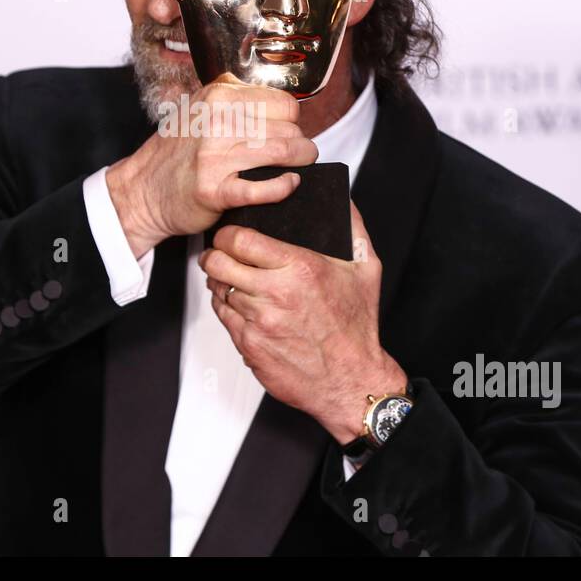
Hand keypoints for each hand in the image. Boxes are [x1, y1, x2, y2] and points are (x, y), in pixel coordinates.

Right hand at [106, 76, 317, 256]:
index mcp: (217, 96)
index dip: (292, 119)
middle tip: (295, 152)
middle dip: (299, 142)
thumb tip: (271, 95)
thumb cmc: (176, 152)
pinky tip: (287, 184)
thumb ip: (232, 95)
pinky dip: (284, 186)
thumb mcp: (198, 107)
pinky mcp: (215, 190)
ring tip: (297, 166)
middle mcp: (217, 122)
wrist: (143, 190)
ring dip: (300, 162)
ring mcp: (214, 157)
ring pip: (284, 153)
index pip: (284, 102)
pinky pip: (265, 188)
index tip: (287, 129)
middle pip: (289, 128)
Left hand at [199, 200, 407, 444]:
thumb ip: (354, 228)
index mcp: (300, 268)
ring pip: (217, 289)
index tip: (230, 233)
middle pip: (219, 262)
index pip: (241, 239)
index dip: (228, 233)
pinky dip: (226, 306)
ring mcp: (259, 322)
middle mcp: (275, 294)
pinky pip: (223, 317)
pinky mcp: (249, 345)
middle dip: (214, 254)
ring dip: (218, 281)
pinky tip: (239, 303)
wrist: (351, 380)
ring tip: (228, 277)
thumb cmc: (357, 328)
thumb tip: (342, 200)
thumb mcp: (366, 269)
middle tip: (219, 252)